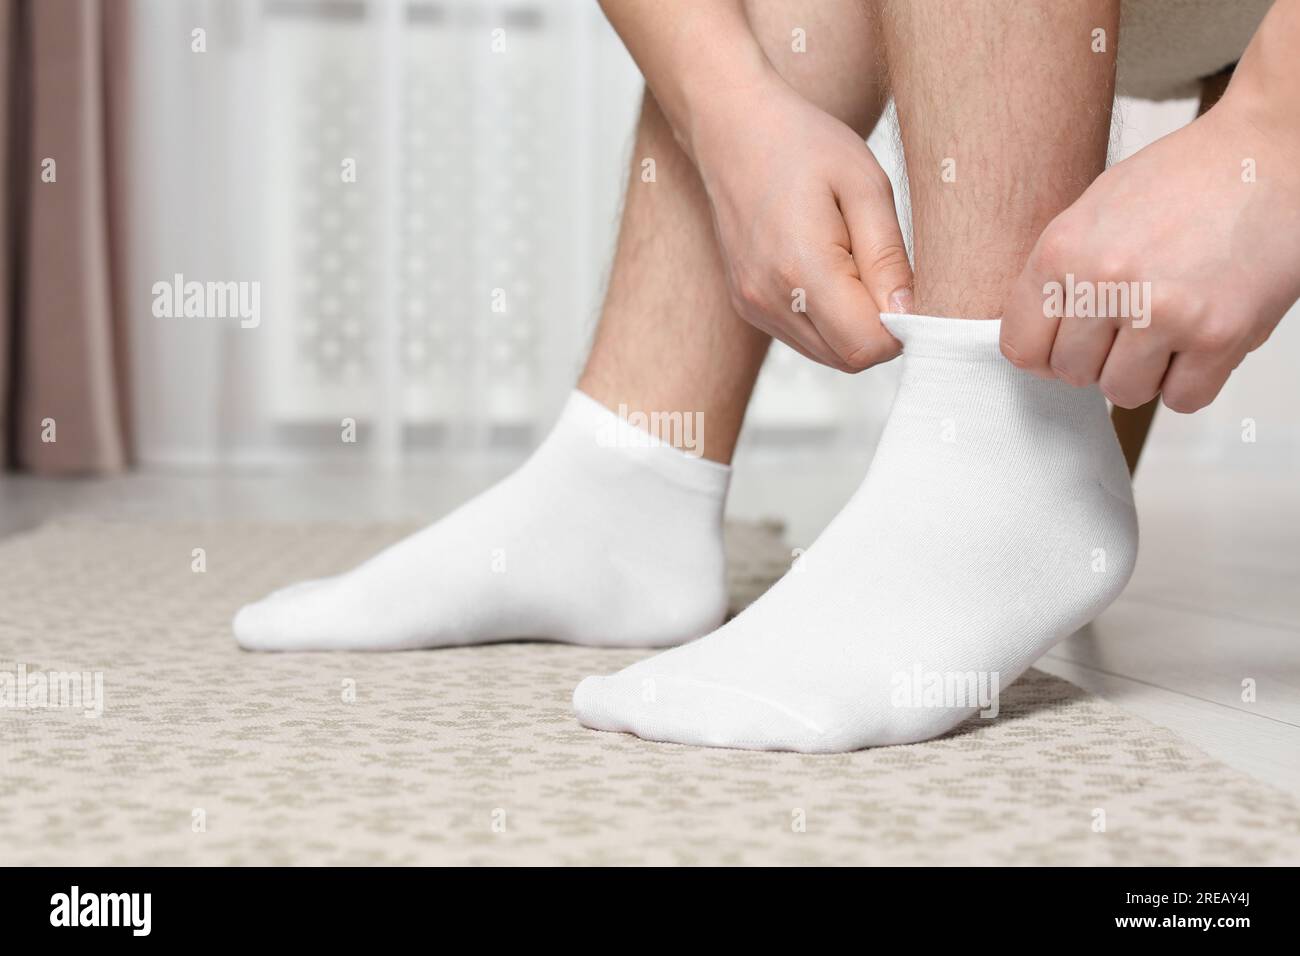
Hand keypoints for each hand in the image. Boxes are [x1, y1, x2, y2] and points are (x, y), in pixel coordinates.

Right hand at [689, 72, 912, 370]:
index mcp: (801, 269)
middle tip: (884, 271)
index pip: (866, 346)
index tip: (909, 287)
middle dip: (881, 329)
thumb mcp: (865, 185)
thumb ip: (888, 256)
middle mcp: (770, 299)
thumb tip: (909, 314)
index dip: (901, 328)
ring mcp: (754, 306)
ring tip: (853, 264)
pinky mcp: (748, 306)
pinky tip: (828, 270)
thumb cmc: (803, 144)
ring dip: (855, 326)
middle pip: (849, 359)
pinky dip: (829, 320)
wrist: (732, 130)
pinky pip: (805, 337)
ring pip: (828, 354)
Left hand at [1000, 98, 1299, 411]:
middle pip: (1072, 373)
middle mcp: (1105, 282)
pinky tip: (1200, 336)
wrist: (1267, 155)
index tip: (1071, 341)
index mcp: (1062, 250)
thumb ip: (1058, 277)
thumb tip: (1036, 346)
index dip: (1047, 352)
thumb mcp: (1093, 211)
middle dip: (1101, 356)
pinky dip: (1192, 380)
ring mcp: (1162, 311)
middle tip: (1133, 321)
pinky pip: (1182, 400)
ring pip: (1123, 392)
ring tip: (1169, 323)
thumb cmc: (1182, 180)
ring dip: (1146, 370)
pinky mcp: (1218, 334)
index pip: (1021, 348)